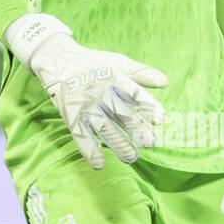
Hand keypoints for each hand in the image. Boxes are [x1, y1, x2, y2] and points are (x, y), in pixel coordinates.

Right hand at [5, 13, 167, 168]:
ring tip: (133, 157)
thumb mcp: (117, 63)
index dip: (147, 105)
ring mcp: (85, 105)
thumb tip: (166, 82)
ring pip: (103, 127)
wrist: (57, 59)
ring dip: (118, 143)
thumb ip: (141, 73)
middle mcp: (99, 91)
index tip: (161, 118)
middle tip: (150, 142)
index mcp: (113, 77)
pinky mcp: (71, 116)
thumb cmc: (94, 63)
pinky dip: (89, 150)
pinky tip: (99, 164)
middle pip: (120, 112)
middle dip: (136, 127)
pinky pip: (80, 135)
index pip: (133, 92)